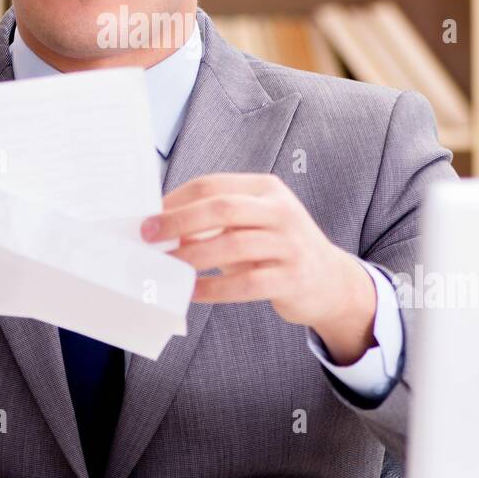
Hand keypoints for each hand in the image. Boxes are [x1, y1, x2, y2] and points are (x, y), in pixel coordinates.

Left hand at [141, 172, 377, 361]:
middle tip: (150, 236)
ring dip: (192, 256)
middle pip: (222, 208)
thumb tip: (162, 225)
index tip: (149, 215)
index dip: (177, 199)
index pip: (213, 185)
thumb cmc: (278, 248)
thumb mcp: (254, 222)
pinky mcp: (292, 278)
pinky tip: (192, 292)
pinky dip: (213, 288)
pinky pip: (245, 284)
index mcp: (266, 189)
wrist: (330, 281)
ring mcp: (289, 244)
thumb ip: (217, 219)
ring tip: (167, 265)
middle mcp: (280, 211)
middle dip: (179, 221)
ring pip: (232, 246)